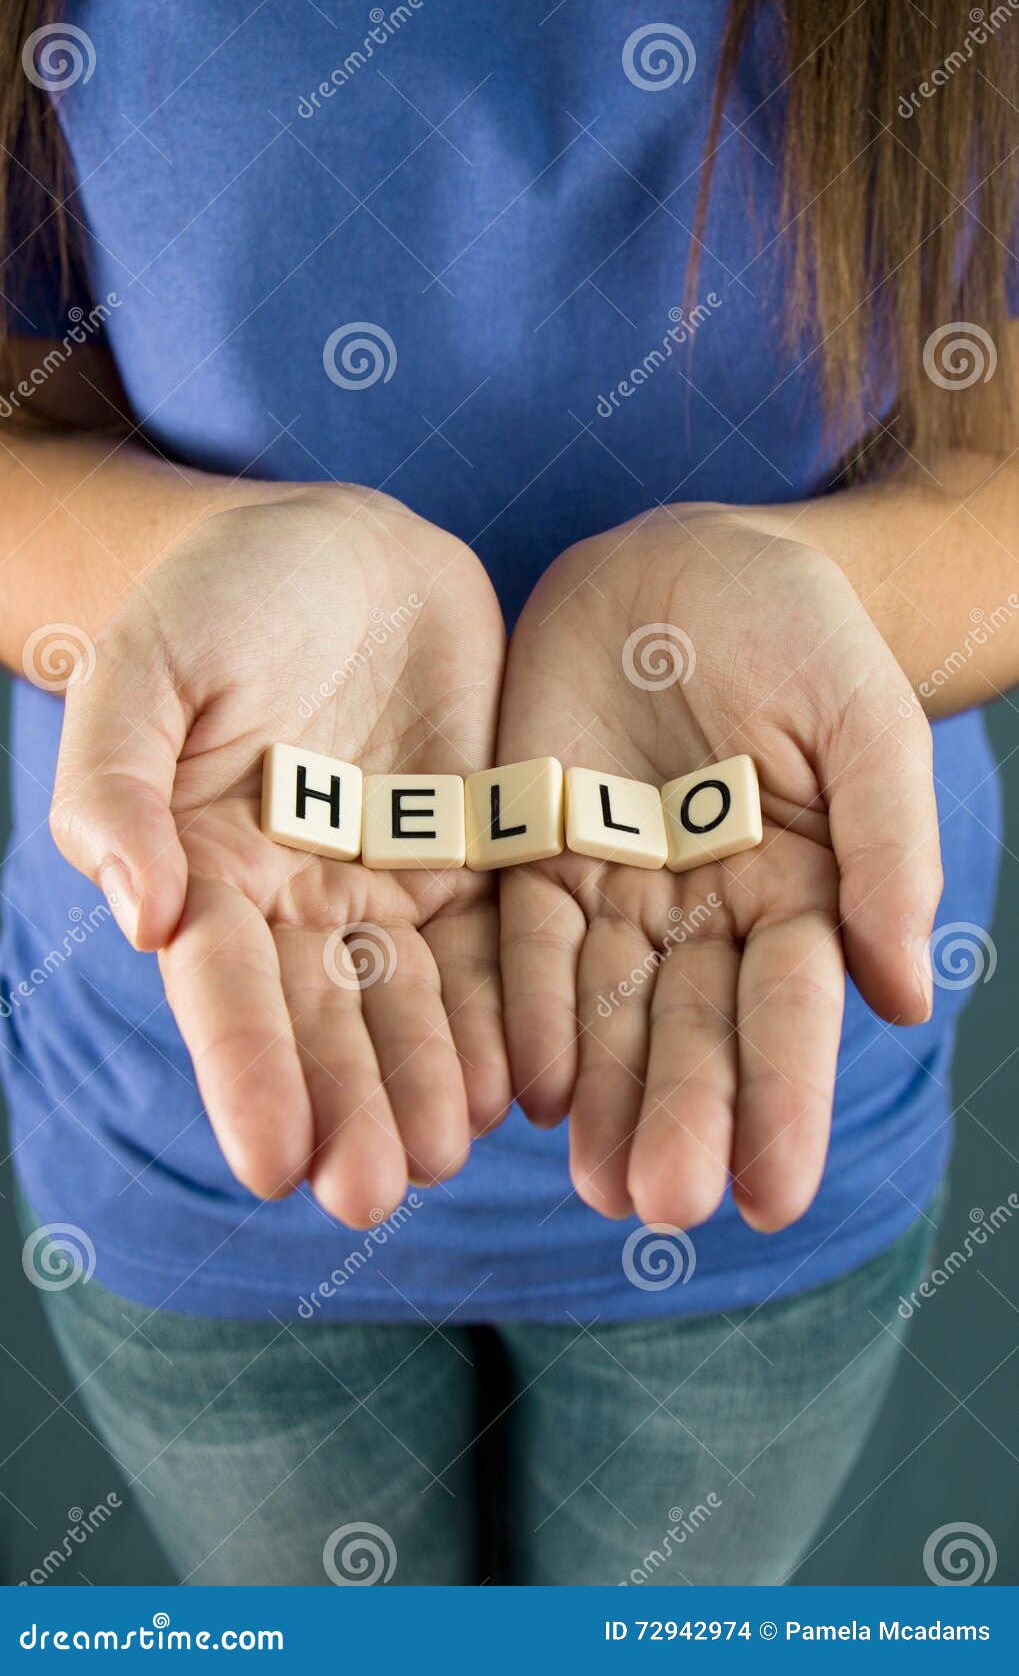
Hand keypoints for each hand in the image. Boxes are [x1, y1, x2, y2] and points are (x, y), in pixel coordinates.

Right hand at [51, 485, 509, 1224]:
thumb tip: (142, 915)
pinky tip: (514, 1080)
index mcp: (210, 869)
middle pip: (322, 1023)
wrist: (342, 545)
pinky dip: (499, 1014)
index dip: (248, 1075)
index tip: (274, 1165)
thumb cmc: (223, 595)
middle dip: (344, 1108)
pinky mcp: (475, 855)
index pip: (227, 992)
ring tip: (443, 1154)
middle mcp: (298, 900)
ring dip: (424, 1085)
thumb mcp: (146, 666)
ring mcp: (390, 884)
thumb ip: (117, 784)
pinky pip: (490, 949)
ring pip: (410, 1005)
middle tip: (372, 1193)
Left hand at [496, 505, 940, 1230]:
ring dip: (602, 1097)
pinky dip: (528, 1012)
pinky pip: (530, 944)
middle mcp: (706, 912)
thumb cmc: (798, 629)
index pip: (790, 1012)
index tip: (772, 1198)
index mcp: (799, 890)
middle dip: (681, 1114)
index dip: (783, 1101)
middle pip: (693, 1030)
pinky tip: (531, 1087)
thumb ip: (885, 851)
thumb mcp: (862, 719)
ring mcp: (620, 887)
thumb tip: (905, 998)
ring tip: (598, 1184)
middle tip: (662, 1203)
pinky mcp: (537, 853)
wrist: (684, 561)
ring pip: (609, 1009)